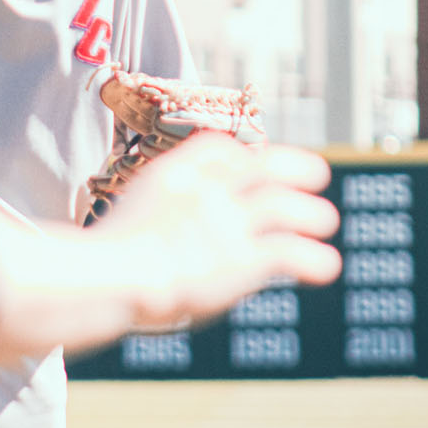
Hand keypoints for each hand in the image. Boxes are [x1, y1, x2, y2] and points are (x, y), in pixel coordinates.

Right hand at [98, 134, 340, 328]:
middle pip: (264, 164)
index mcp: (171, 176)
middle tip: (317, 173)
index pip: (219, 149)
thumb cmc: (101, 265)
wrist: (109, 279)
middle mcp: (204, 191)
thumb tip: (150, 238)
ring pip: (286, 206)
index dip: (243, 155)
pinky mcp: (242, 258)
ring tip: (325, 220)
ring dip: (312, 213)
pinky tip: (326, 266)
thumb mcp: (121, 223)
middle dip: (295, 165)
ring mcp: (225, 223)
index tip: (255, 167)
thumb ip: (149, 221)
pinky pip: (292, 252)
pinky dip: (315, 258)